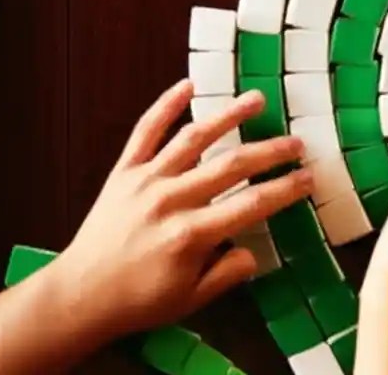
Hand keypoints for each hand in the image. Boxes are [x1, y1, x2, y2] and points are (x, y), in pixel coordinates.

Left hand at [51, 80, 311, 338]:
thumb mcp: (193, 299)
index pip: (252, 204)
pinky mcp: (123, 172)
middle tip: (297, 143)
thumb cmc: (140, 301)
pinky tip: (187, 86)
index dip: (285, 189)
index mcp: (192, 234)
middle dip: (271, 151)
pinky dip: (165, 106)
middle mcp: (171, 200)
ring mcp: (146, 181)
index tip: (308, 178)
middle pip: (232, 165)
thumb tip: (255, 250)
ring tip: (257, 99)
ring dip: (228, 115)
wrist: (78, 296)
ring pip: (194, 138)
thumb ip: (229, 272)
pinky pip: (145, 132)